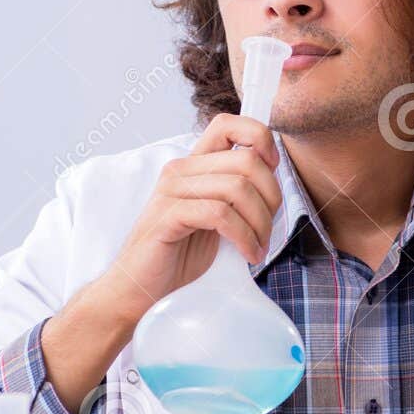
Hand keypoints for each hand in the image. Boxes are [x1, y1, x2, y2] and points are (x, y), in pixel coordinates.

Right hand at [99, 113, 281, 325]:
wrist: (140, 289)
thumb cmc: (179, 256)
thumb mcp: (215, 218)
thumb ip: (236, 195)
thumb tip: (274, 180)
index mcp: (193, 166)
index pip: (228, 124)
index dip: (260, 138)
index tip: (273, 168)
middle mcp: (180, 170)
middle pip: (246, 161)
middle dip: (271, 197)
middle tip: (268, 230)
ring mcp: (171, 192)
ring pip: (238, 188)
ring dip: (260, 224)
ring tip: (258, 248)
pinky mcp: (167, 217)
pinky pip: (220, 214)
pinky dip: (244, 236)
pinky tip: (248, 254)